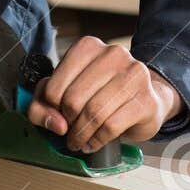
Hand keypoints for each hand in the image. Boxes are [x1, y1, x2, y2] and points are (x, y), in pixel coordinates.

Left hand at [25, 36, 181, 152]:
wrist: (145, 101)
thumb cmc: (101, 95)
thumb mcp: (64, 94)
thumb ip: (43, 105)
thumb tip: (55, 124)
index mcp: (88, 47)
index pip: (54, 85)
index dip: (51, 109)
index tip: (58, 118)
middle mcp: (112, 54)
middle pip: (73, 99)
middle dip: (68, 124)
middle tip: (69, 134)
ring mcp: (133, 74)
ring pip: (94, 113)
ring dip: (81, 135)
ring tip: (79, 142)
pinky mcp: (146, 99)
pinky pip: (112, 126)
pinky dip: (97, 140)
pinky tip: (94, 143)